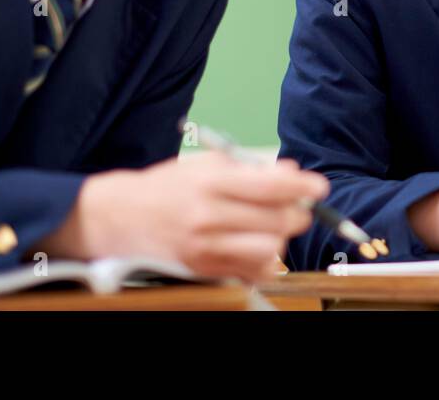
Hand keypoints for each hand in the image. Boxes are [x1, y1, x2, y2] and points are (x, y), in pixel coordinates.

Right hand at [38, 152, 328, 282]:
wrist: (118, 217)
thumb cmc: (167, 186)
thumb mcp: (206, 165)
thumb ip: (251, 168)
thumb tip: (292, 173)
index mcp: (210, 182)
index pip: (270, 187)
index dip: (302, 188)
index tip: (319, 188)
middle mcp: (208, 216)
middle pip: (276, 221)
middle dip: (296, 213)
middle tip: (296, 208)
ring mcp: (205, 247)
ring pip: (268, 249)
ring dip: (281, 238)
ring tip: (274, 227)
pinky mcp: (202, 270)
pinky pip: (251, 272)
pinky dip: (264, 263)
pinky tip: (259, 248)